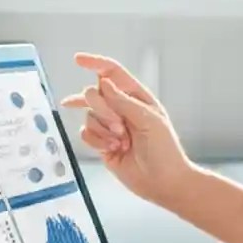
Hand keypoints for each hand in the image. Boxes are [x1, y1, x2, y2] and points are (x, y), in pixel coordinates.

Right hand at [60, 53, 193, 206]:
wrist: (163, 182)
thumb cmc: (165, 150)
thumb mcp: (148, 120)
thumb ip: (123, 101)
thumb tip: (103, 83)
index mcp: (137, 97)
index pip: (112, 73)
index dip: (95, 63)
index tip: (77, 59)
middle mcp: (121, 108)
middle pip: (94, 93)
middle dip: (103, 110)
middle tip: (121, 128)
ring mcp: (110, 125)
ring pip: (88, 115)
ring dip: (103, 130)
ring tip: (122, 142)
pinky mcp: (102, 142)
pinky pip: (85, 133)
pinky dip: (96, 141)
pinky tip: (113, 149)